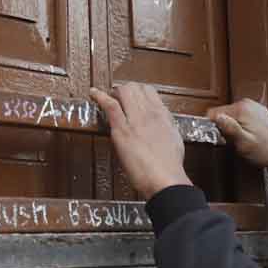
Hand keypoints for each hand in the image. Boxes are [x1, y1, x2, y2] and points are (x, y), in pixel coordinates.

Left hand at [90, 83, 192, 199]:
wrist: (165, 179)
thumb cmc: (170, 166)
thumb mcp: (174, 140)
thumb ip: (166, 127)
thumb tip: (161, 121)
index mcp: (162, 116)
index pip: (149, 91)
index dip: (138, 90)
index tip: (133, 96)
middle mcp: (149, 113)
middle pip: (135, 88)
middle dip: (125, 90)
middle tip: (118, 97)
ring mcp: (135, 120)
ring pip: (123, 92)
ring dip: (114, 93)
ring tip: (108, 97)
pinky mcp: (122, 130)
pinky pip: (110, 106)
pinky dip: (99, 96)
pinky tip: (93, 93)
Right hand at [205, 98, 267, 169]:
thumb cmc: (265, 150)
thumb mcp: (243, 143)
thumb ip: (229, 128)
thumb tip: (215, 116)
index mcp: (242, 109)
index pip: (214, 112)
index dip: (214, 127)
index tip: (221, 137)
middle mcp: (247, 103)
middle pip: (223, 113)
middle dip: (224, 126)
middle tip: (234, 140)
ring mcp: (254, 106)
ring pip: (231, 115)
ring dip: (233, 126)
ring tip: (243, 138)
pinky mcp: (258, 111)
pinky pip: (241, 115)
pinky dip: (241, 124)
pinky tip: (249, 134)